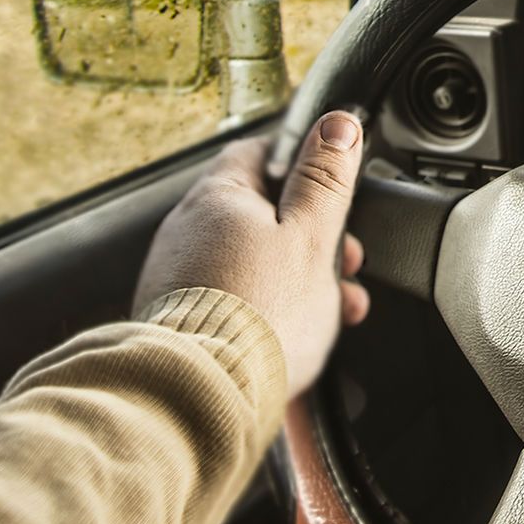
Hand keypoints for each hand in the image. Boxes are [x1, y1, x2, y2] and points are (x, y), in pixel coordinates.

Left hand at [135, 111, 369, 394]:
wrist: (203, 398)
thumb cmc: (260, 318)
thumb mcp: (310, 238)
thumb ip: (325, 180)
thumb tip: (336, 125)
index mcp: (216, 197)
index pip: (262, 152)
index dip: (306, 163)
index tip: (336, 183)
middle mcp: (187, 231)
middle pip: (262, 213)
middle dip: (312, 238)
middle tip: (344, 263)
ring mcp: (179, 278)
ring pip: (253, 262)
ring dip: (298, 280)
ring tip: (331, 312)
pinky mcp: (180, 322)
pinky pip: (235, 301)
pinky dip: (268, 312)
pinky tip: (294, 338)